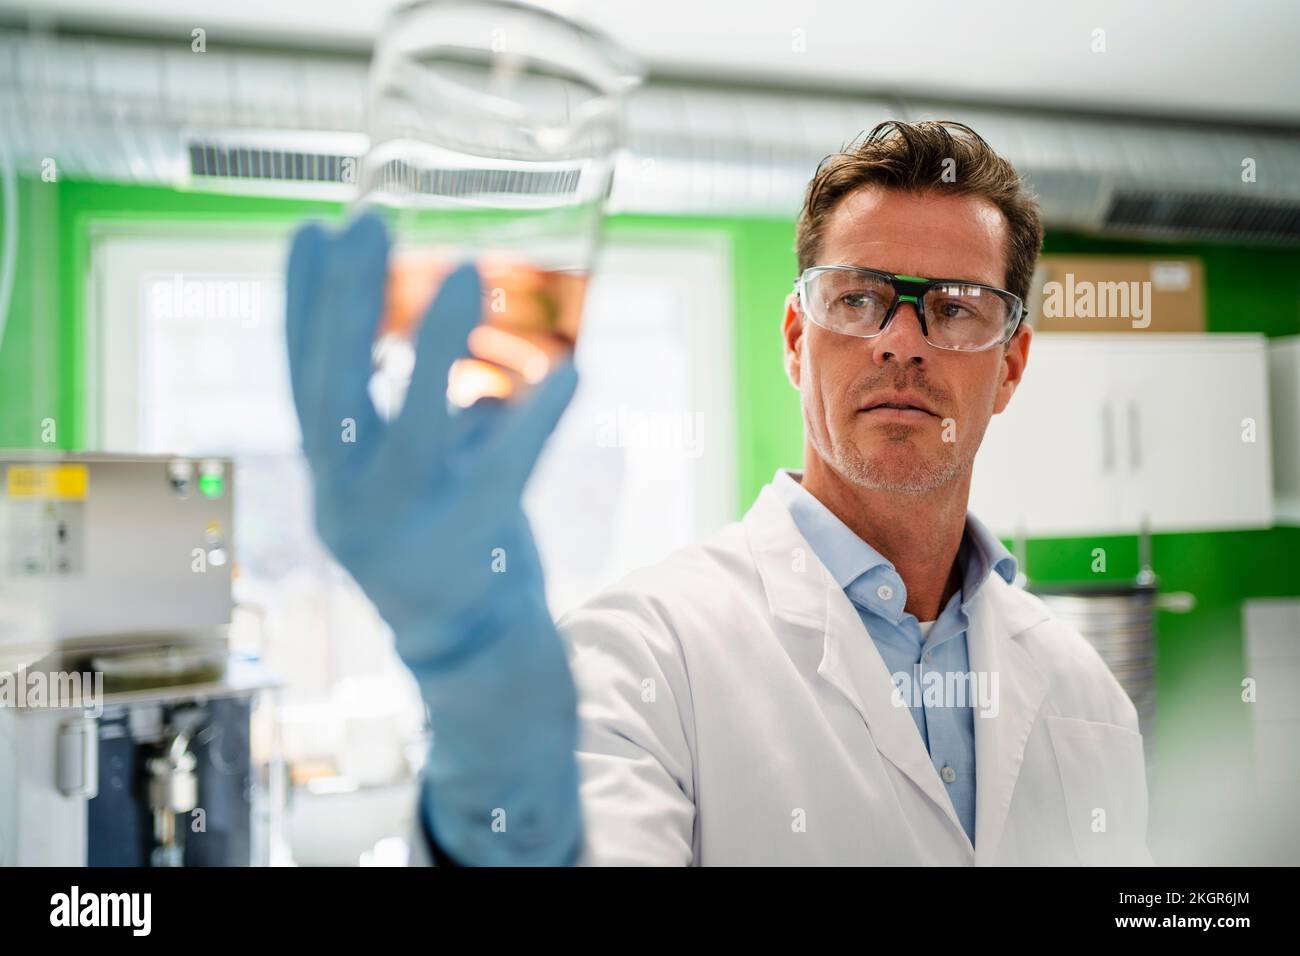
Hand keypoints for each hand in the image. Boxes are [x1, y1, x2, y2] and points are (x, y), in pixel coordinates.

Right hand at [284, 213, 577, 647]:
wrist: (473, 655)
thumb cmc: (446, 546)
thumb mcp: (414, 479)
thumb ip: (429, 414)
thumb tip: (464, 345)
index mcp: (332, 476)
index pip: (303, 378)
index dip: (299, 303)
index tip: (307, 228)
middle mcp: (351, 501)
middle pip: (334, 391)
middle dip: (345, 302)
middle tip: (366, 221)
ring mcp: (409, 528)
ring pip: (415, 429)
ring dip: (438, 347)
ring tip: (468, 270)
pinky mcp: (474, 545)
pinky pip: (508, 470)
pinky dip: (540, 417)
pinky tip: (571, 368)